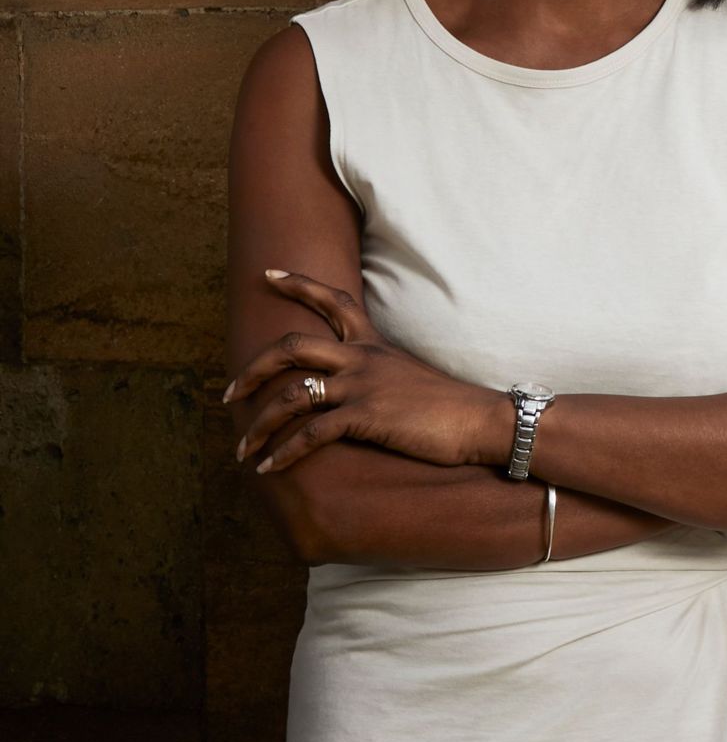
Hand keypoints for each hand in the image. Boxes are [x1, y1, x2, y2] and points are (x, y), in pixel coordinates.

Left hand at [225, 270, 505, 474]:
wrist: (482, 420)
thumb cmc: (451, 404)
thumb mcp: (410, 376)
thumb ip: (380, 373)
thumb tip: (357, 387)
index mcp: (373, 344)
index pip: (334, 300)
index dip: (298, 284)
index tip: (267, 273)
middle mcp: (362, 358)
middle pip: (292, 346)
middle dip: (252, 369)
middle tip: (227, 393)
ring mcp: (362, 385)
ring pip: (290, 395)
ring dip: (259, 424)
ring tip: (242, 448)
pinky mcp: (366, 415)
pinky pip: (311, 433)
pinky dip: (284, 452)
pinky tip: (269, 468)